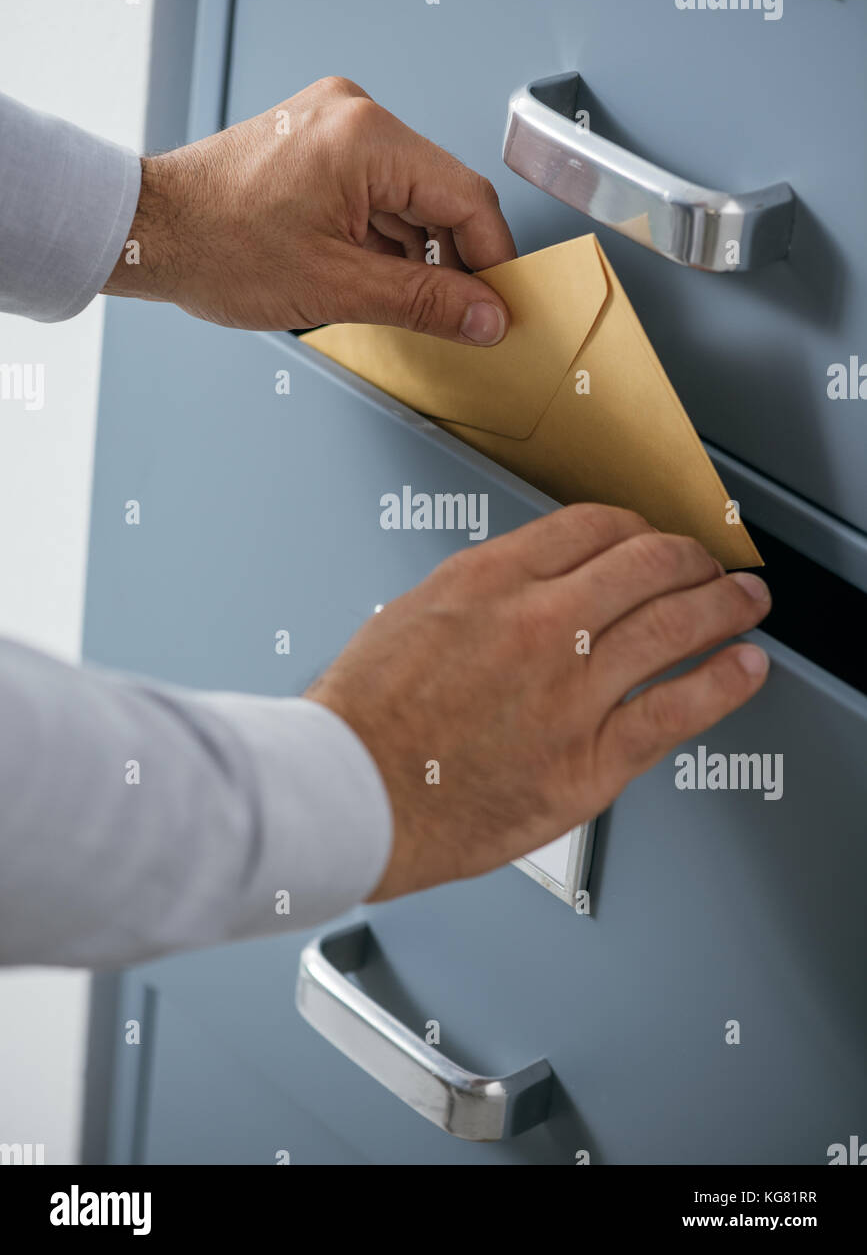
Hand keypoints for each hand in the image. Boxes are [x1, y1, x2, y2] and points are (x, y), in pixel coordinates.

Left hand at [104, 76, 515, 344]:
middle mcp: (354, 115)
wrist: (151, 233)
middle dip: (453, 257)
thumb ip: (424, 301)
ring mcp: (333, 125)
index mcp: (366, 138)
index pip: (466, 197)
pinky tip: (371, 275)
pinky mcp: (316, 142)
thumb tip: (485, 316)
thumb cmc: (218, 249)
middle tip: (459, 314)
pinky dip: (383, 236)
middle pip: (440, 192)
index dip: (492, 258)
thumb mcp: (337, 288)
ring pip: (409, 195)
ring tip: (398, 300)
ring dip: (415, 251)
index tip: (499, 305)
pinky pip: (376, 190)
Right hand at [305, 505, 771, 899]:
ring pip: (674, 625)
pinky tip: (745, 667)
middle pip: (646, 564)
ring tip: (746, 602)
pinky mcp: (587, 761)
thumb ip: (484, 594)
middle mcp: (539, 623)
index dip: (635, 527)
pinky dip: (723, 682)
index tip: (647, 540)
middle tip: (708, 565)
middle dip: (690, 558)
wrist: (349, 795)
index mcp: (490, 580)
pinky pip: (676, 710)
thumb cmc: (365, 719)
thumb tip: (537, 585)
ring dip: (725, 605)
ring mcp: (569, 691)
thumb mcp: (414, 615)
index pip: (592, 525)